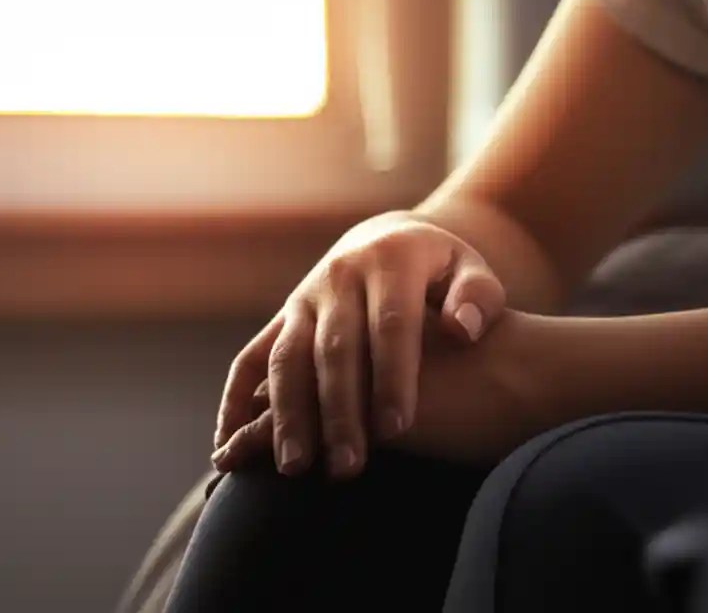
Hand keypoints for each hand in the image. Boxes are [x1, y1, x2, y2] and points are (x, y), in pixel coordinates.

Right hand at [213, 211, 507, 478]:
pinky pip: (250, 359)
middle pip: (335, 349)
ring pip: (288, 358)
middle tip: (347, 466)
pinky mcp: (282, 318)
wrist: (389, 240)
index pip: (390, 324)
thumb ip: (477, 297)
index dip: (390, 377)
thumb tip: (462, 329)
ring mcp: (303, 298)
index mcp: (390, 260)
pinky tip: (229, 446)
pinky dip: (235, 402)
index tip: (396, 430)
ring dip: (288, 414)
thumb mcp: (471, 270)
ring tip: (295, 467)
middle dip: (339, 411)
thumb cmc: (443, 273)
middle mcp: (339, 276)